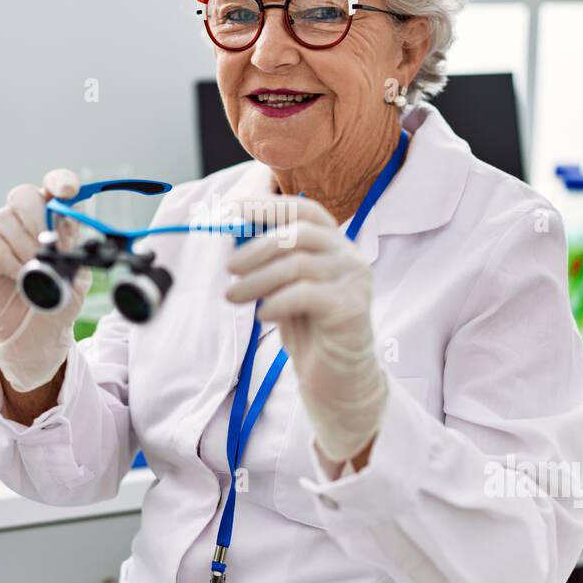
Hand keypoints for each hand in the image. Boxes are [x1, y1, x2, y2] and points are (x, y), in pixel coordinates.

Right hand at [0, 169, 91, 392]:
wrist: (37, 334)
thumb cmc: (59, 303)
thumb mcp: (76, 279)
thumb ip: (71, 253)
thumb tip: (61, 233)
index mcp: (55, 220)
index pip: (54, 186)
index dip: (59, 181)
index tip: (66, 191)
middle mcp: (26, 221)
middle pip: (23, 195)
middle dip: (36, 219)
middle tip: (44, 246)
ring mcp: (2, 235)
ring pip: (3, 217)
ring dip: (21, 245)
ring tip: (31, 269)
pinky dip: (4, 256)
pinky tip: (16, 274)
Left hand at [224, 197, 387, 462]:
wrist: (338, 376)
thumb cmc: (309, 326)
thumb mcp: (285, 285)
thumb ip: (271, 259)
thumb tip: (232, 232)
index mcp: (334, 243)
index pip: (303, 210)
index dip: (268, 206)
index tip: (232, 211)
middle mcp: (349, 255)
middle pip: (298, 234)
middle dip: (256, 247)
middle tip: (228, 267)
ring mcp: (354, 280)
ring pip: (298, 264)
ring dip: (257, 279)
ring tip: (232, 296)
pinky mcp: (351, 308)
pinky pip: (305, 294)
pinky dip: (276, 302)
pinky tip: (262, 315)